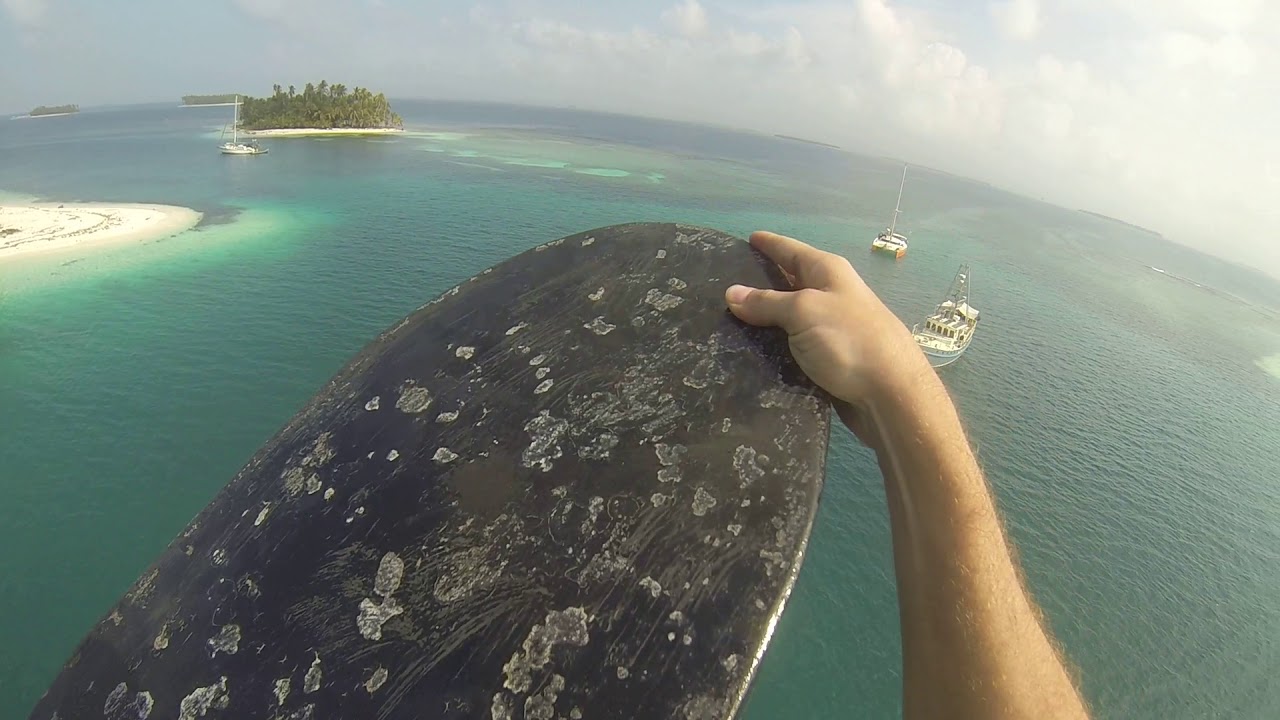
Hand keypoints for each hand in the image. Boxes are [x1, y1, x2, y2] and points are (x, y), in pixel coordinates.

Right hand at [725, 231, 930, 437]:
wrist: (890, 393)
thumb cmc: (849, 340)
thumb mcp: (804, 311)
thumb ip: (767, 302)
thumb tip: (731, 293)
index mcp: (828, 273)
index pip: (792, 250)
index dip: (770, 244)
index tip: (747, 238)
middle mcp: (831, 296)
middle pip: (790, 283)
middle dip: (760, 283)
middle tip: (722, 286)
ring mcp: (831, 329)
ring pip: (789, 318)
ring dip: (764, 320)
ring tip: (726, 322)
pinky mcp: (828, 359)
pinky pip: (794, 346)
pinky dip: (774, 347)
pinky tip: (751, 353)